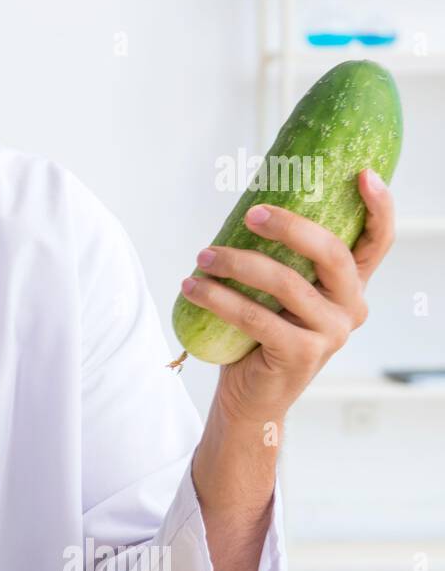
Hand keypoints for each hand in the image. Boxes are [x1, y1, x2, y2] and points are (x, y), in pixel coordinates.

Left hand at [178, 168, 394, 426]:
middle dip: (291, 226)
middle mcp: (350, 308)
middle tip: (253, 213)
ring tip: (202, 256)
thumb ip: (282, 259)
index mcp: (350, 286)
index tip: (363, 174)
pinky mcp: (301, 355)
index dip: (379, 207)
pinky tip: (192, 287)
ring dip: (237, 263)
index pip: (378, 243)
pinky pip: (256, 317)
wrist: (250, 397)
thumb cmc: (260, 336)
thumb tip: (251, 206)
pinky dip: (218, 298)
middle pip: (332, 254)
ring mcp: (330, 334)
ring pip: (286, 284)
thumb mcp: (278, 293)